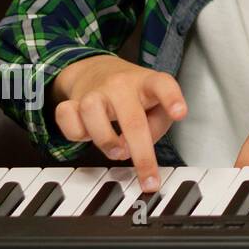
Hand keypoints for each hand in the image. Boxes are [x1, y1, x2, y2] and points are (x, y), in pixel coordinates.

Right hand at [52, 54, 187, 191]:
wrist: (97, 70)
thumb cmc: (134, 96)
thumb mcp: (156, 106)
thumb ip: (155, 127)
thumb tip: (132, 151)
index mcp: (148, 82)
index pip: (163, 84)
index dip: (172, 98)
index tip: (180, 114)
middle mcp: (122, 85)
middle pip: (131, 118)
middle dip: (141, 154)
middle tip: (149, 178)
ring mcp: (95, 91)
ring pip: (92, 112)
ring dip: (105, 140)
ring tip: (116, 150)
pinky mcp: (73, 100)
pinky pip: (67, 118)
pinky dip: (75, 133)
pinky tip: (88, 134)